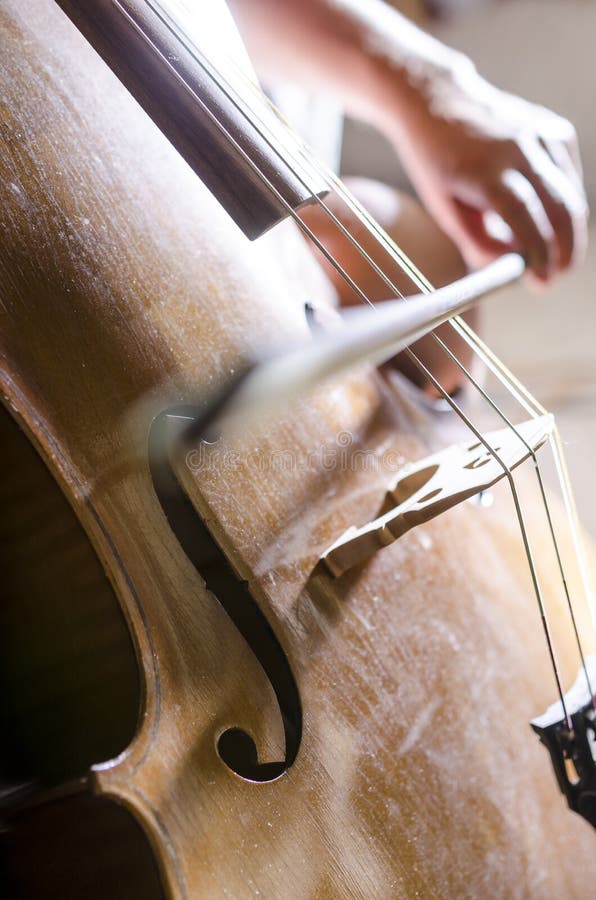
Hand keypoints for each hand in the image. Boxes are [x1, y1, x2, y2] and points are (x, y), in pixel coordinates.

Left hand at [378, 61, 587, 283]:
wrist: (440, 101)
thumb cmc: (438, 162)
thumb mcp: (443, 207)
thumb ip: (474, 240)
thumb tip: (509, 269)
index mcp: (485, 170)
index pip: (523, 215)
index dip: (539, 252)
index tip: (542, 282)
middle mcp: (519, 149)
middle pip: (559, 207)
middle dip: (564, 252)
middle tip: (553, 278)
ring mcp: (542, 136)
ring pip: (570, 195)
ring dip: (566, 234)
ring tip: (549, 257)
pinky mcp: (556, 131)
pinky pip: (569, 178)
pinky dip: (563, 204)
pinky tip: (543, 213)